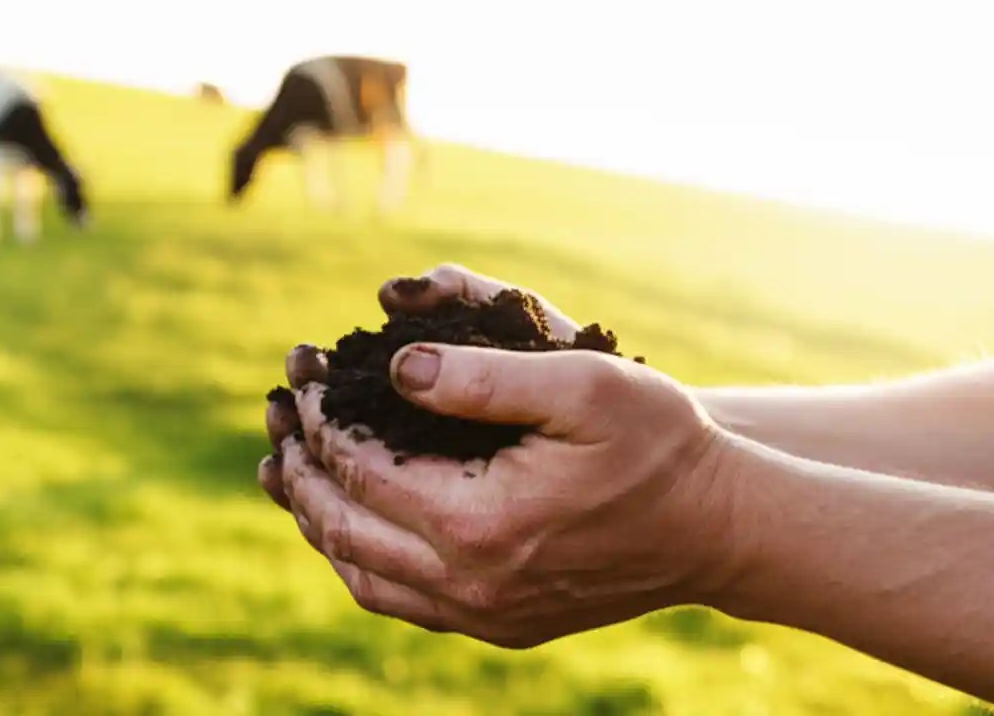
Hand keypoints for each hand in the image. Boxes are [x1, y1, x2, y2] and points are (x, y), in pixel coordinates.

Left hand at [259, 265, 742, 646]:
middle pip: (343, 526)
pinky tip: (347, 527)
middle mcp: (469, 583)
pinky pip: (398, 602)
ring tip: (289, 475)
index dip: (321, 419)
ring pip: (361, 573)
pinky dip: (357, 561)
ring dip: (316, 520)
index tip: (304, 382)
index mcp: (480, 521)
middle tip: (277, 425)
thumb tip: (398, 368)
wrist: (716, 526)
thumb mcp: (582, 385)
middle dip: (300, 470)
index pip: (360, 466)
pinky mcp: (499, 626)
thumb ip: (482, 376)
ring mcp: (483, 614)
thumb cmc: (657, 444)